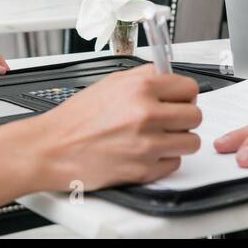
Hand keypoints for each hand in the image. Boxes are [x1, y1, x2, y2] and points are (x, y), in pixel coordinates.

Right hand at [34, 65, 201, 191]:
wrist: (52, 148)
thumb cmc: (76, 118)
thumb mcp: (111, 82)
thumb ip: (144, 78)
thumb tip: (169, 77)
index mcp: (140, 87)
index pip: (190, 88)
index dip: (184, 95)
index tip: (178, 100)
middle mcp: (146, 114)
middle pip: (195, 116)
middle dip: (184, 118)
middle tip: (170, 120)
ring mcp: (146, 144)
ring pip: (190, 142)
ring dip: (178, 141)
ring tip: (160, 137)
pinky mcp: (143, 170)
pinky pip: (174, 164)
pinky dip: (164, 160)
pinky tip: (147, 153)